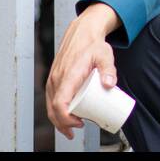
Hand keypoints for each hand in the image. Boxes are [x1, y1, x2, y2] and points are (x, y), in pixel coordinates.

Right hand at [46, 4, 119, 139]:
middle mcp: (57, 78)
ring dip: (59, 119)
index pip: (60, 104)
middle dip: (63, 124)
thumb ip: (109, 69)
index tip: (79, 122)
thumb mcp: (105, 55)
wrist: (82, 31)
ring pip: (50, 105)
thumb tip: (109, 84)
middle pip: (53, 109)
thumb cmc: (92, 43)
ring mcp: (53, 79)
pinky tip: (66, 115)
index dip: (67, 119)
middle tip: (77, 129)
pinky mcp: (54, 78)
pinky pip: (51, 98)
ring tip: (73, 126)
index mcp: (68, 75)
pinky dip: (56, 110)